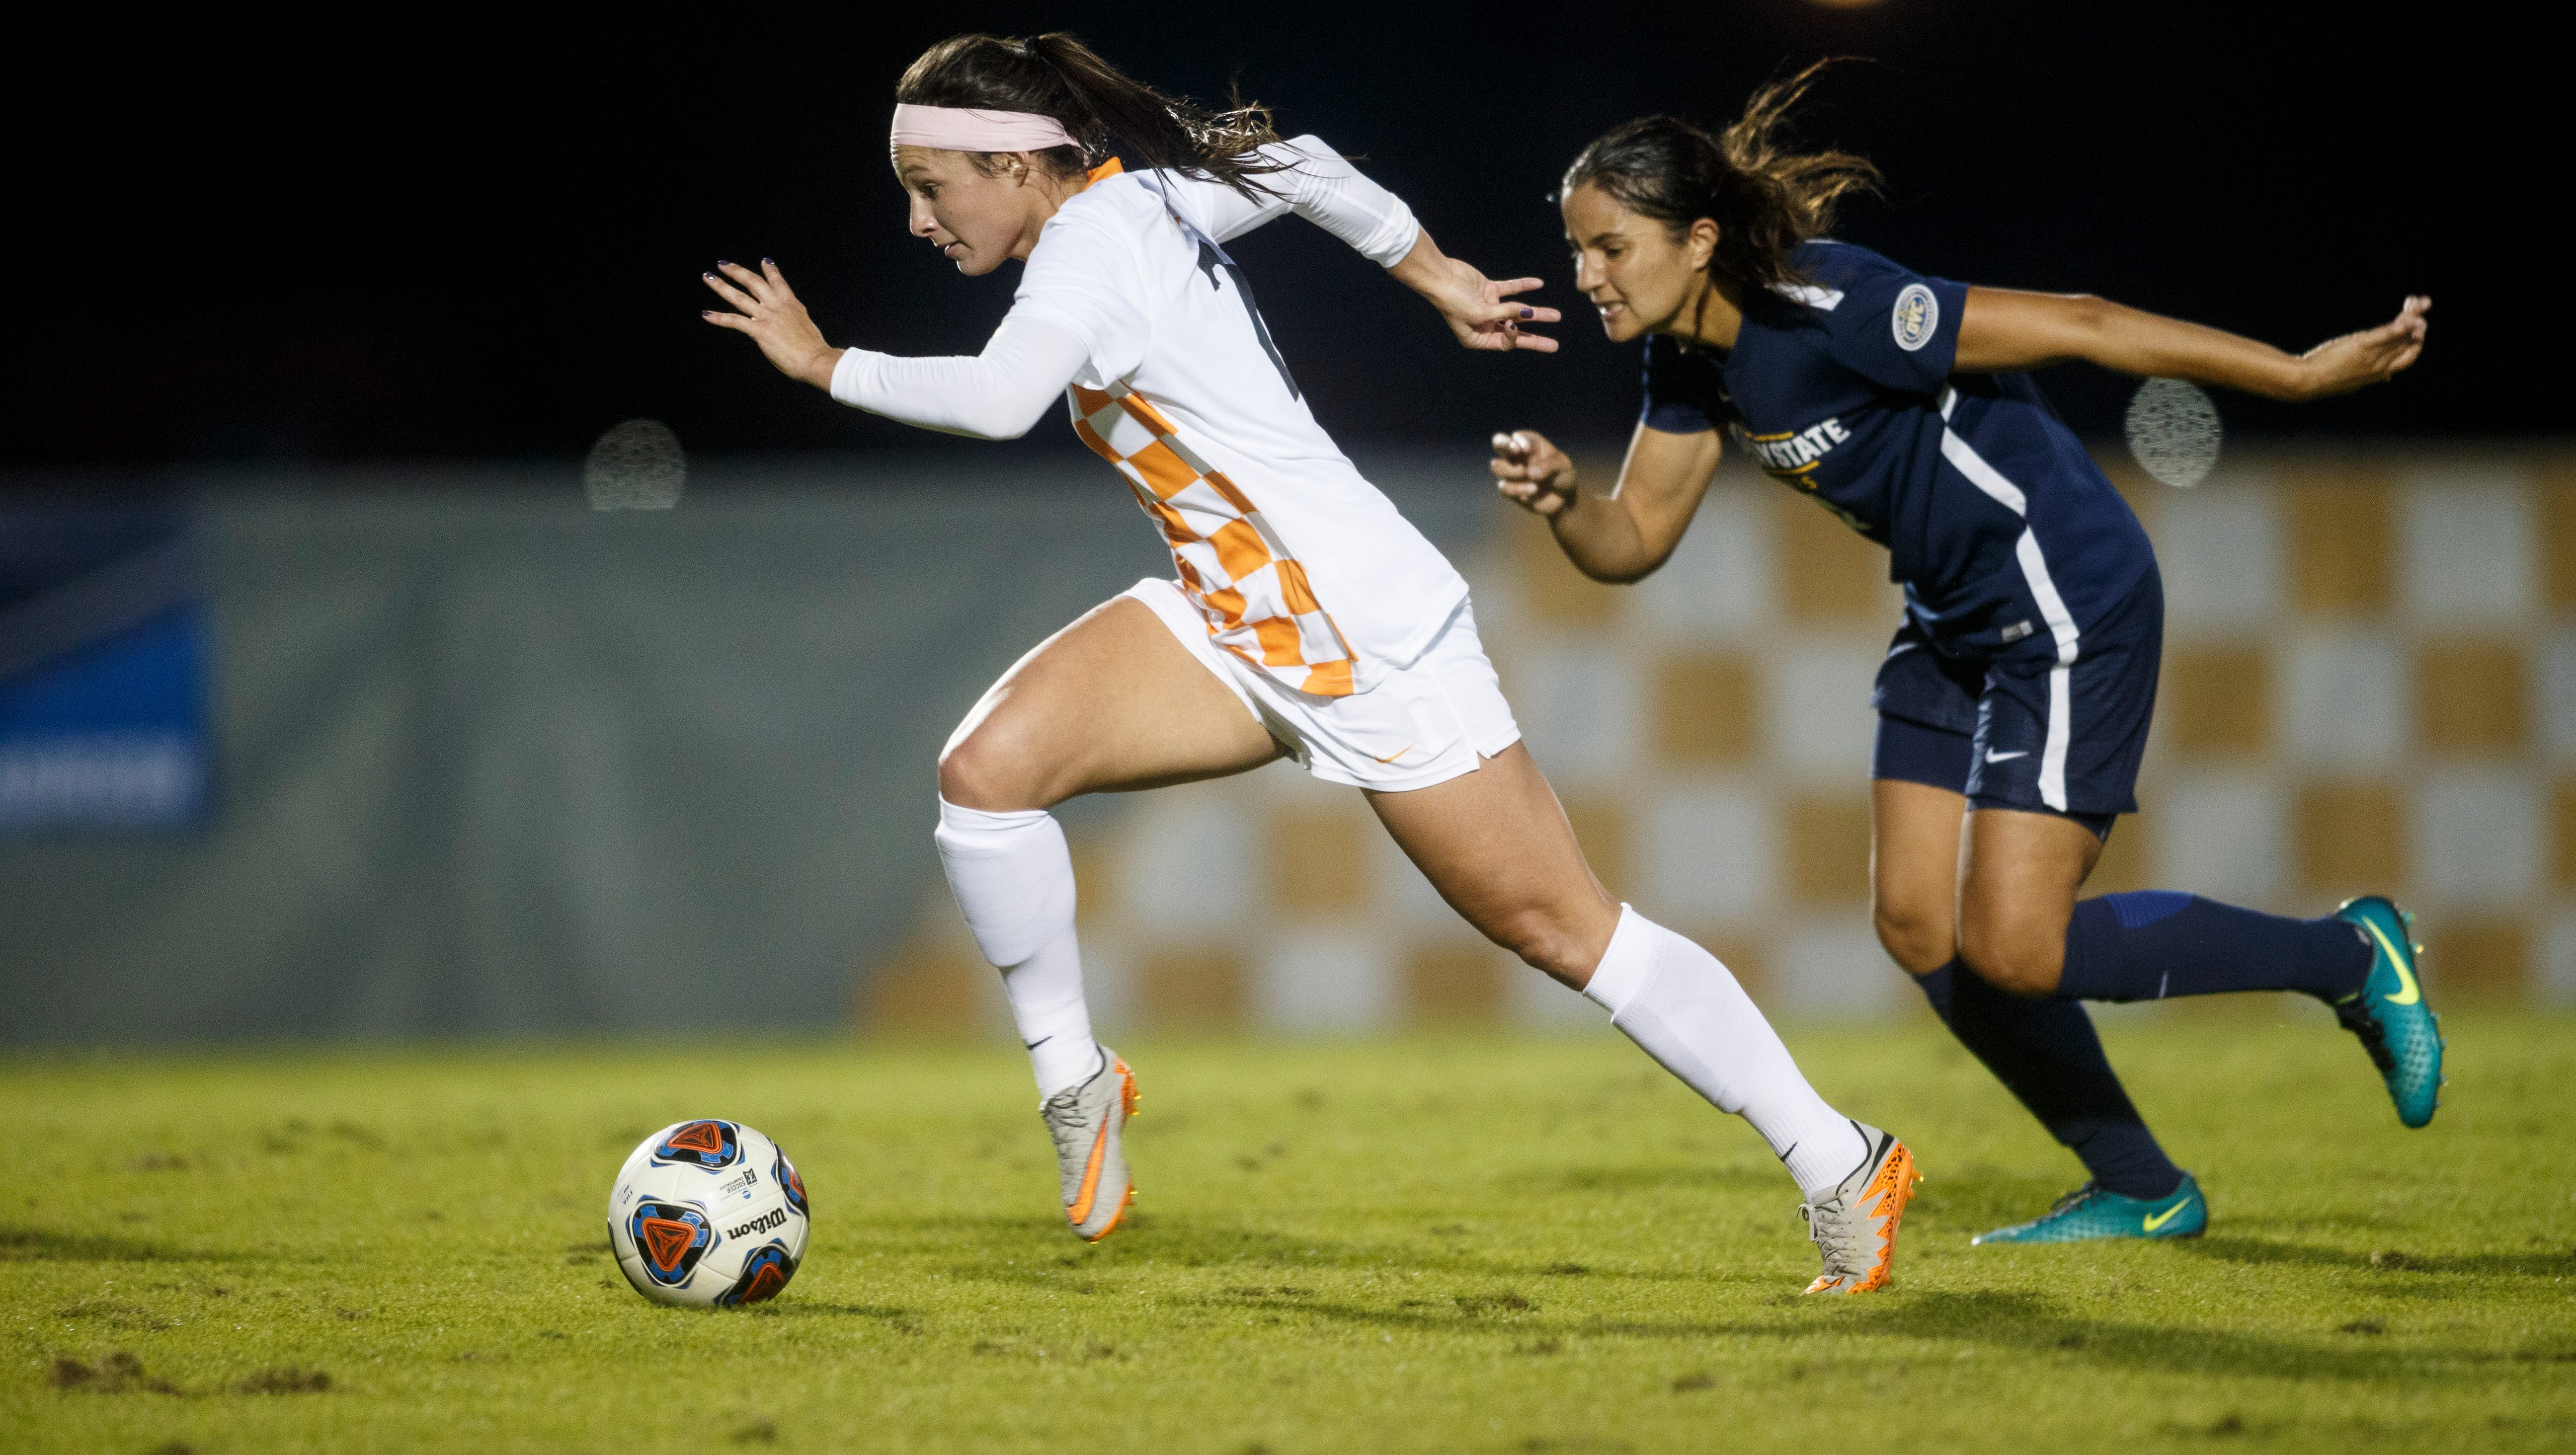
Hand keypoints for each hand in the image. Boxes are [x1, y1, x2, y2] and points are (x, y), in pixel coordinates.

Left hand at [701, 260, 839, 388]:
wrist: (816, 359)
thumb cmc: (815, 350)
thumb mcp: (807, 328)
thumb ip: (795, 322)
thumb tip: (791, 326)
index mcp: (792, 306)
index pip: (779, 283)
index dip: (771, 272)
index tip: (765, 262)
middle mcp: (778, 306)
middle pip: (754, 282)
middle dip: (737, 271)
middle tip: (724, 264)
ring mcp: (767, 317)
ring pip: (739, 297)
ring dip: (722, 286)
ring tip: (708, 277)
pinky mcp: (760, 330)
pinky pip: (735, 321)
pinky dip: (719, 318)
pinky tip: (706, 314)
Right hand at [1388, 231, 1560, 352]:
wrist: (1441, 275)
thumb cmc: (1455, 300)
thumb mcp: (1481, 313)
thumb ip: (1506, 313)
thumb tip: (1529, 312)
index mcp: (1477, 338)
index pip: (1505, 343)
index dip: (1515, 335)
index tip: (1514, 323)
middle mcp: (1483, 325)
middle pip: (1515, 333)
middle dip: (1535, 338)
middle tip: (1554, 345)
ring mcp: (1487, 307)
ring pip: (1516, 312)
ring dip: (1535, 312)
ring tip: (1555, 315)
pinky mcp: (1488, 290)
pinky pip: (1510, 290)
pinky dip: (1523, 287)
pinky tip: (1538, 284)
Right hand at [1489, 430, 1577, 516]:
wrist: (1564, 499)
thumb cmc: (1563, 476)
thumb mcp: (1562, 467)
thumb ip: (1548, 466)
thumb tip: (1529, 473)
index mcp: (1530, 444)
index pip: (1517, 436)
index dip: (1518, 440)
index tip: (1527, 449)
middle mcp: (1518, 456)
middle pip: (1498, 442)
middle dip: (1503, 444)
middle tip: (1516, 452)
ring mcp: (1512, 472)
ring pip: (1496, 466)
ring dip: (1511, 471)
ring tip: (1527, 475)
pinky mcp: (1511, 490)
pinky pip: (1503, 487)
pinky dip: (1517, 489)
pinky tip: (1533, 490)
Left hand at [2293, 295, 2429, 399]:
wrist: (2307, 381)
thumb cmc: (2326, 378)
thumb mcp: (2355, 378)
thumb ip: (2372, 373)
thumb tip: (2386, 378)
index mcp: (2380, 373)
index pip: (2408, 355)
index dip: (2416, 340)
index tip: (2418, 325)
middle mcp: (2382, 365)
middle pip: (2411, 343)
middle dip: (2420, 324)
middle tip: (2422, 305)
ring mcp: (2373, 356)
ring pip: (2403, 335)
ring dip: (2413, 316)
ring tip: (2419, 301)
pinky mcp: (2363, 346)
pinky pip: (2387, 335)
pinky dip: (2400, 325)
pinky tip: (2409, 314)